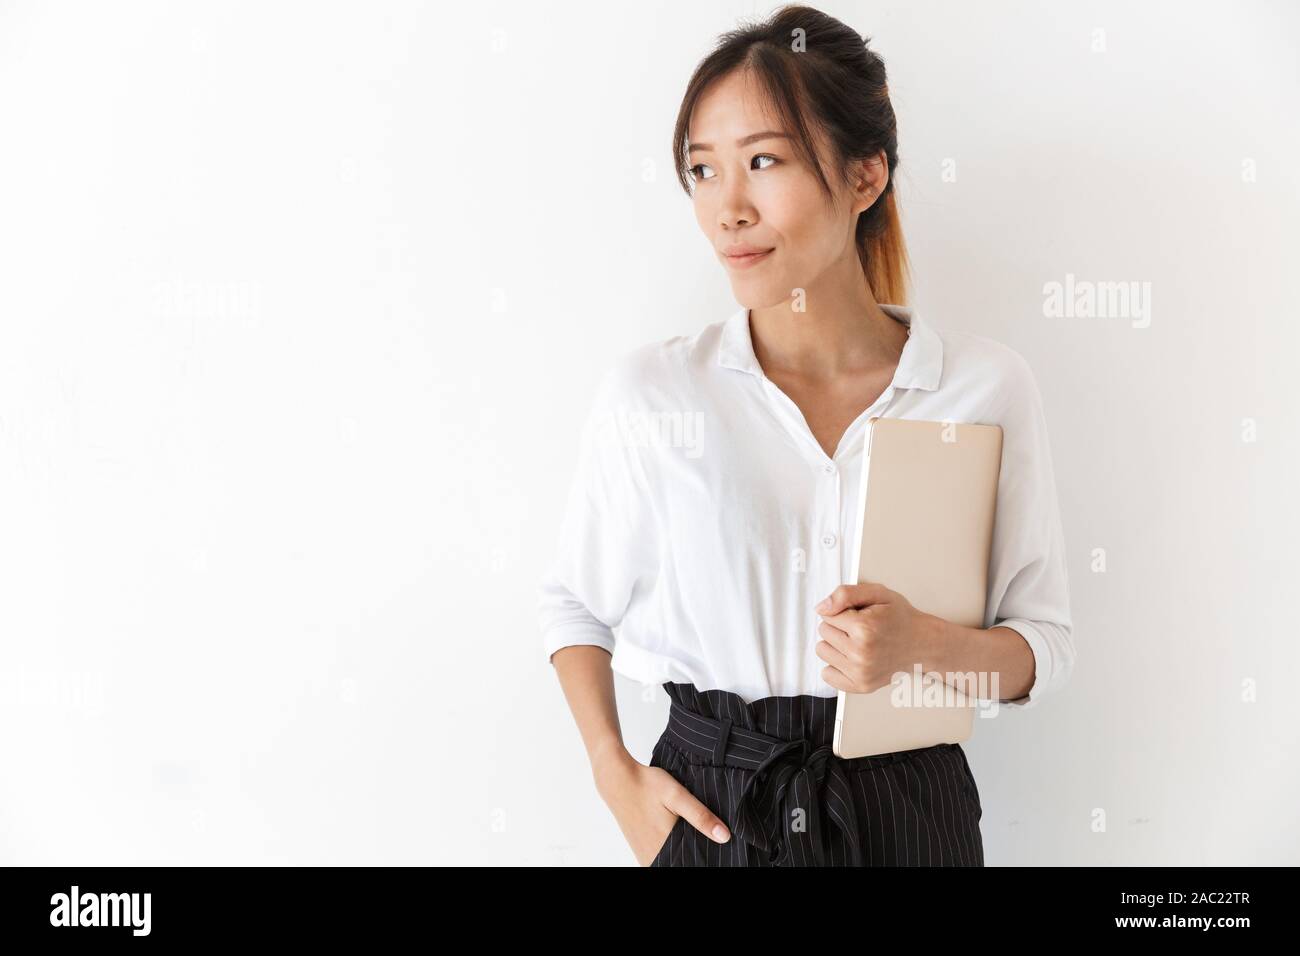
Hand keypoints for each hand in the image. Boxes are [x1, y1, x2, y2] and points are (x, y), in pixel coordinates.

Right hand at [596, 759, 730, 865]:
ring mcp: (644, 854)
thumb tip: (724, 836)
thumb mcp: (678, 795)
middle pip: (681, 863)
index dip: (703, 858)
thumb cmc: (646, 784)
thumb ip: (701, 816)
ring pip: (669, 862)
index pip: (691, 863)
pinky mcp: (640, 849)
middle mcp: (652, 856)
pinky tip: (675, 839)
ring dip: (682, 855)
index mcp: (664, 846)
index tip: (714, 852)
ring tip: (690, 837)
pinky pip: (659, 859)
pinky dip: (670, 853)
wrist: (617, 779)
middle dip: (694, 856)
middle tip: (703, 839)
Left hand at [814, 582, 933, 694]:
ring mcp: (861, 672)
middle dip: (838, 626)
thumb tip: (821, 608)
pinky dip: (835, 665)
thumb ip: (846, 594)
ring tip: (857, 642)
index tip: (859, 614)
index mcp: (864, 628)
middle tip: (861, 628)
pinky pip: (827, 674)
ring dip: (835, 644)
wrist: (922, 643)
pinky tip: (852, 657)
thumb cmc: (900, 617)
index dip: (842, 611)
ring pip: (822, 651)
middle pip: (824, 632)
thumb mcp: (877, 593)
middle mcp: (861, 653)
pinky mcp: (861, 685)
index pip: (827, 615)